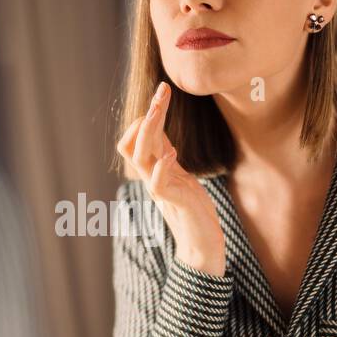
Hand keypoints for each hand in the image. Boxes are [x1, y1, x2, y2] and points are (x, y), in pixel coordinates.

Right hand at [116, 81, 225, 275]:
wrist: (202, 246)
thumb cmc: (193, 211)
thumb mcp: (180, 176)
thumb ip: (167, 156)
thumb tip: (160, 132)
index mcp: (153, 170)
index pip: (137, 139)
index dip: (146, 115)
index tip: (163, 93)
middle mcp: (152, 178)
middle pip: (134, 143)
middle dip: (148, 114)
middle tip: (163, 90)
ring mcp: (161, 191)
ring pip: (140, 158)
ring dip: (148, 132)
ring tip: (158, 110)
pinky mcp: (174, 203)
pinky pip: (157, 183)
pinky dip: (162, 167)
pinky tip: (171, 155)